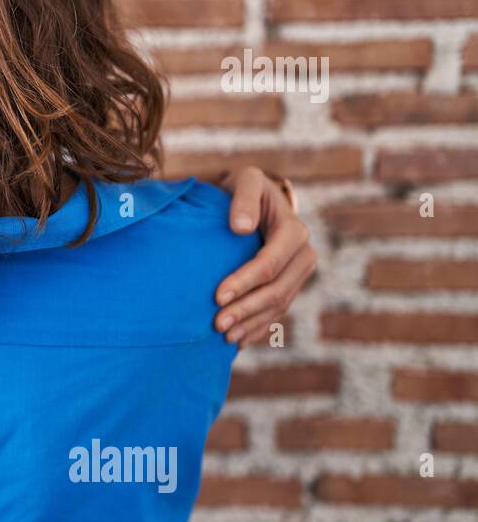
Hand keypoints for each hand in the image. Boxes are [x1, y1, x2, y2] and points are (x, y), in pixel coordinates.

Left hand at [212, 167, 315, 347]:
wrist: (258, 198)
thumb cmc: (247, 189)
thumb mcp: (245, 181)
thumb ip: (243, 198)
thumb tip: (240, 227)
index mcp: (293, 231)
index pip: (270, 263)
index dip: (245, 282)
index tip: (217, 297)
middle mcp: (303, 255)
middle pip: (277, 290)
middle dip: (247, 309)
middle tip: (217, 324)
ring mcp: (299, 273)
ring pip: (279, 305)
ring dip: (253, 323)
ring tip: (225, 337)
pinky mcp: (290, 285)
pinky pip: (279, 311)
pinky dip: (260, 327)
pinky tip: (241, 340)